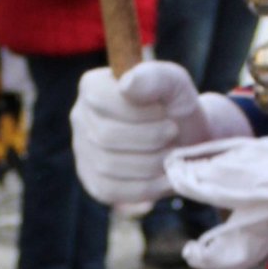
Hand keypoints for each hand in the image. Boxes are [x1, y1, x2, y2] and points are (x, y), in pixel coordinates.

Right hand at [73, 61, 241, 209]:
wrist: (187, 140)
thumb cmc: (177, 109)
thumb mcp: (177, 86)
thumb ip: (157, 77)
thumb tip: (127, 84)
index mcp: (92, 86)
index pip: (100, 101)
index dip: (140, 112)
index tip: (168, 114)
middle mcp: (80, 117)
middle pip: (105, 136)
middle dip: (149, 139)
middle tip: (174, 135)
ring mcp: (83, 151)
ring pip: (107, 166)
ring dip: (150, 164)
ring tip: (171, 156)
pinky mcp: (93, 181)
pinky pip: (109, 190)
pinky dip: (144, 188)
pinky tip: (163, 178)